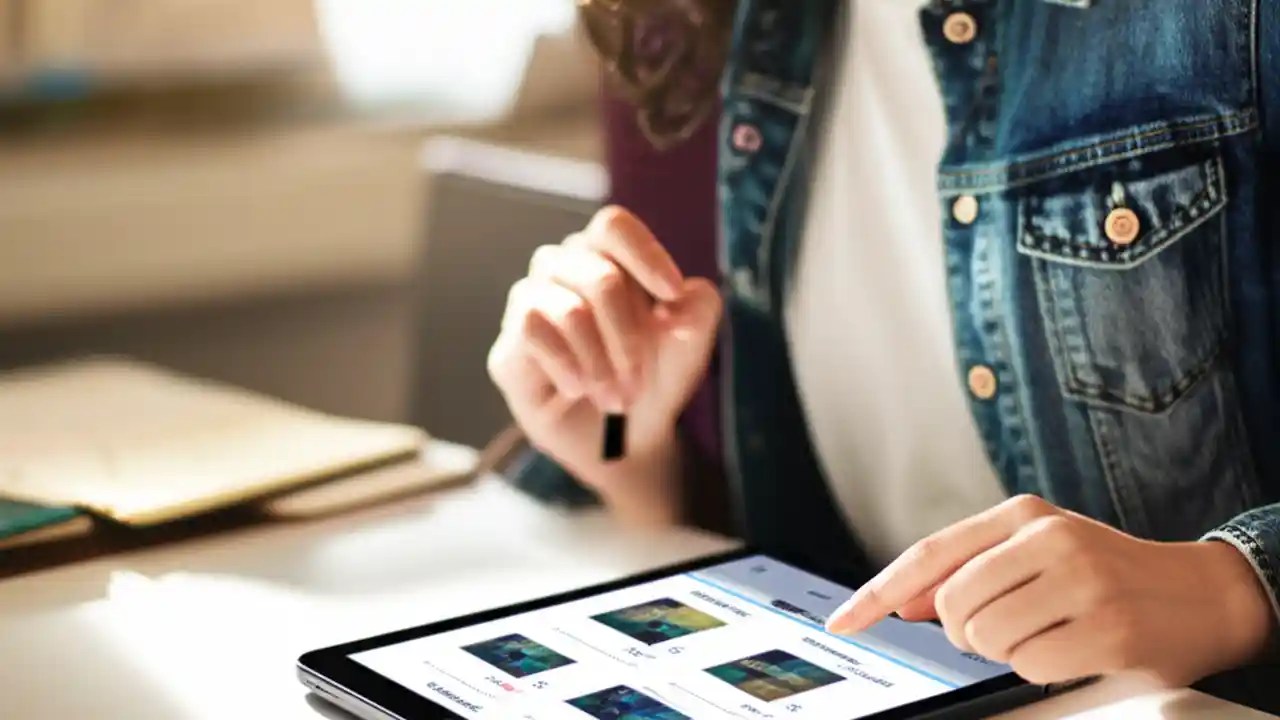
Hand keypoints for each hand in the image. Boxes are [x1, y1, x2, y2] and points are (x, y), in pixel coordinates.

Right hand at [487, 206, 721, 523]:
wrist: (624, 440)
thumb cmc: (653, 378)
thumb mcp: (689, 348)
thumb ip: (699, 312)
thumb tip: (683, 295)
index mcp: (606, 256)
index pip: (614, 227)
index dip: (644, 254)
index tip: (671, 294)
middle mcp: (563, 269)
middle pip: (599, 274)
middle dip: (629, 335)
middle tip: (640, 383)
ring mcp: (530, 303)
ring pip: (567, 308)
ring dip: (600, 360)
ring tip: (617, 398)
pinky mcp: (508, 347)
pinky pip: (532, 332)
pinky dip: (566, 365)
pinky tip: (579, 390)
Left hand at [826, 495, 1274, 685]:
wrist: (1199, 592)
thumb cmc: (1105, 573)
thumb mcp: (1033, 553)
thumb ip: (967, 572)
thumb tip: (903, 602)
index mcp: (1022, 514)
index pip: (929, 554)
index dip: (877, 591)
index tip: (842, 619)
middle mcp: (1048, 538)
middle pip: (952, 606)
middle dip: (966, 633)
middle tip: (1004, 628)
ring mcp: (1080, 580)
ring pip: (985, 639)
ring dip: (1005, 651)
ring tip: (1045, 631)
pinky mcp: (1106, 625)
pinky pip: (1029, 665)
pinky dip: (1039, 666)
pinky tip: (1070, 646)